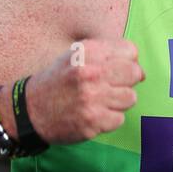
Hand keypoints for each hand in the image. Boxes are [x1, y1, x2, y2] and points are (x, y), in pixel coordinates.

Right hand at [25, 39, 144, 143]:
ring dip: (118, 102)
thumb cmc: (58, 81)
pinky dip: (109, 119)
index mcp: (88, 52)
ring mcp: (92, 98)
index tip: (116, 69)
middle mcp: (91, 72)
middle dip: (127, 81)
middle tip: (110, 87)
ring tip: (100, 101)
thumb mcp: (76, 56)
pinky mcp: (92, 121)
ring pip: (130, 98)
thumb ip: (107, 56)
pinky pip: (119, 119)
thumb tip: (141, 71)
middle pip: (134, 73)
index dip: (127, 61)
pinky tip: (93, 114)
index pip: (130, 51)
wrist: (31, 110)